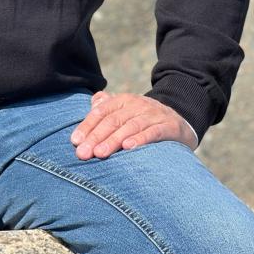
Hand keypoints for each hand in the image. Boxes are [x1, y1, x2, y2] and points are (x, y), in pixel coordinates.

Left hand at [70, 91, 197, 159]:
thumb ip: (106, 108)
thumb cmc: (143, 119)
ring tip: (100, 153)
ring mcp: (153, 114)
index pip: (101, 112)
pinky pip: (153, 132)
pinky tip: (129, 148)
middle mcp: (136, 105)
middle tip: (83, 153)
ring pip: (130, 126)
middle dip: (96, 137)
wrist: (179, 120)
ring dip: (113, 140)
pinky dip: (140, 139)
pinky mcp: (168, 126)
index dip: (87, 126)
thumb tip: (92, 104)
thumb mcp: (124, 111)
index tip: (75, 142)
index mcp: (122, 100)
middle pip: (112, 120)